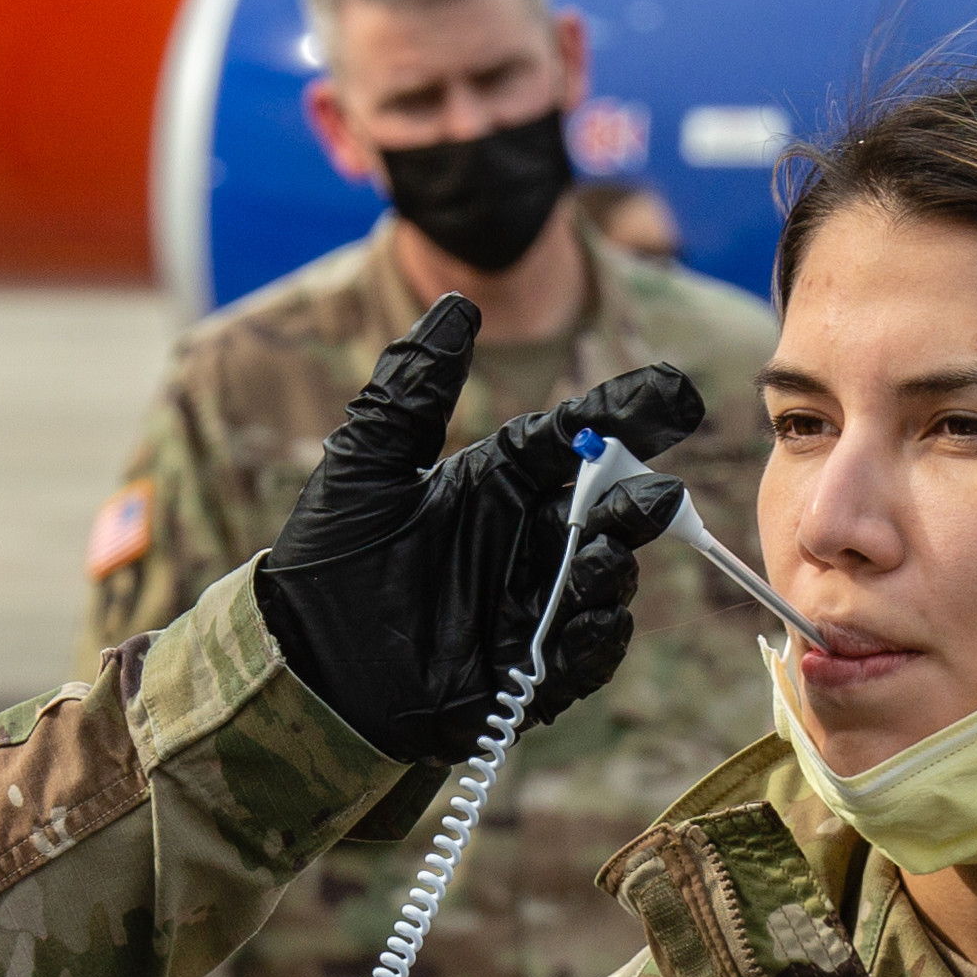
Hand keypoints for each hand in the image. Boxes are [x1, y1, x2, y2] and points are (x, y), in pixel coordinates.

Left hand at [258, 295, 695, 761]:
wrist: (301, 664)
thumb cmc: (326, 560)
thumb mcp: (365, 465)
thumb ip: (413, 389)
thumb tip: (458, 305)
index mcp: (495, 485)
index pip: (574, 441)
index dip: (626, 414)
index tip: (675, 393)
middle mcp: (524, 542)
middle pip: (605, 511)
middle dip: (636, 500)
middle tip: (650, 493)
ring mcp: (530, 607)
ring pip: (603, 579)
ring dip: (614, 565)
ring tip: (602, 553)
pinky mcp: (527, 671)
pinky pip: (584, 653)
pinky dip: (598, 636)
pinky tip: (593, 618)